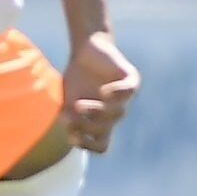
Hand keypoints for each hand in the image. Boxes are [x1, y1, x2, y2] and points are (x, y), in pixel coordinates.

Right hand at [61, 31, 140, 153]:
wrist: (88, 50)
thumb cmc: (78, 77)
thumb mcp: (67, 98)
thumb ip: (68, 115)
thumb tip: (70, 131)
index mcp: (101, 121)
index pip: (100, 145)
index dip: (86, 145)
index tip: (71, 135)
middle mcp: (114, 113)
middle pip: (104, 130)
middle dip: (85, 125)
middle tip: (71, 113)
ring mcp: (123, 98)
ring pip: (116, 114)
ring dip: (95, 111)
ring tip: (78, 103)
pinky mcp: (130, 79)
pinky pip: (128, 91)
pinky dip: (116, 93)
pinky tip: (103, 92)